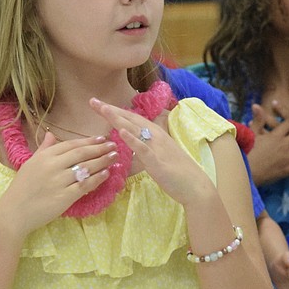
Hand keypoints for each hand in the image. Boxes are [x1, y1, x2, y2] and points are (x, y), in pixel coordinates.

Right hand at [0, 133, 119, 234]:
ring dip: (102, 161)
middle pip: (81, 154)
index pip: (71, 145)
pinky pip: (85, 185)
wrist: (14, 212)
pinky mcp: (64, 197)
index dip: (88, 141)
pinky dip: (97, 179)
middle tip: (114, 146)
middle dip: (100, 149)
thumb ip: (43, 149)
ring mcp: (59, 181)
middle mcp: (53, 165)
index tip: (102, 139)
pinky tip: (107, 174)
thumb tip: (51, 135)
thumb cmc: (22, 188)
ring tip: (115, 157)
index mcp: (44, 156)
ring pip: (86, 168)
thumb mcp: (30, 164)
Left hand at [89, 97, 210, 205]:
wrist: (195, 186)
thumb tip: (130, 150)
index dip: (115, 111)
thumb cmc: (177, 174)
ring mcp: (157, 147)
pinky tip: (121, 131)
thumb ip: (143, 152)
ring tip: (103, 109)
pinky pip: (143, 148)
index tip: (99, 104)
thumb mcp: (157, 158)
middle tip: (93, 101)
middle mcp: (156, 136)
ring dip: (118, 118)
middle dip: (111, 110)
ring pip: (134, 129)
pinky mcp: (157, 161)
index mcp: (155, 134)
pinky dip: (132, 139)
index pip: (132, 119)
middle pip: (130, 119)